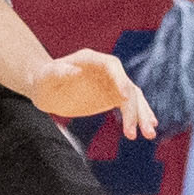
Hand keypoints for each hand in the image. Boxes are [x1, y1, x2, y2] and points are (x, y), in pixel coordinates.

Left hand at [22, 48, 152, 133]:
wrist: (46, 87)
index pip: (112, 66)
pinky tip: (148, 127)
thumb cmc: (44, 80)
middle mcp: (106, 70)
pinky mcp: (112, 97)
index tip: (124, 98)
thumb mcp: (47, 76)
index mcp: (91, 59)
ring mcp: (111, 83)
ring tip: (149, 134)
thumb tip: (74, 71)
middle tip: (141, 130)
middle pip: (127, 86)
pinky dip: (139, 116)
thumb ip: (59, 72)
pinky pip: (129, 106)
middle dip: (135, 108)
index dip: (120, 80)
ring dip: (142, 115)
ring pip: (133, 98)